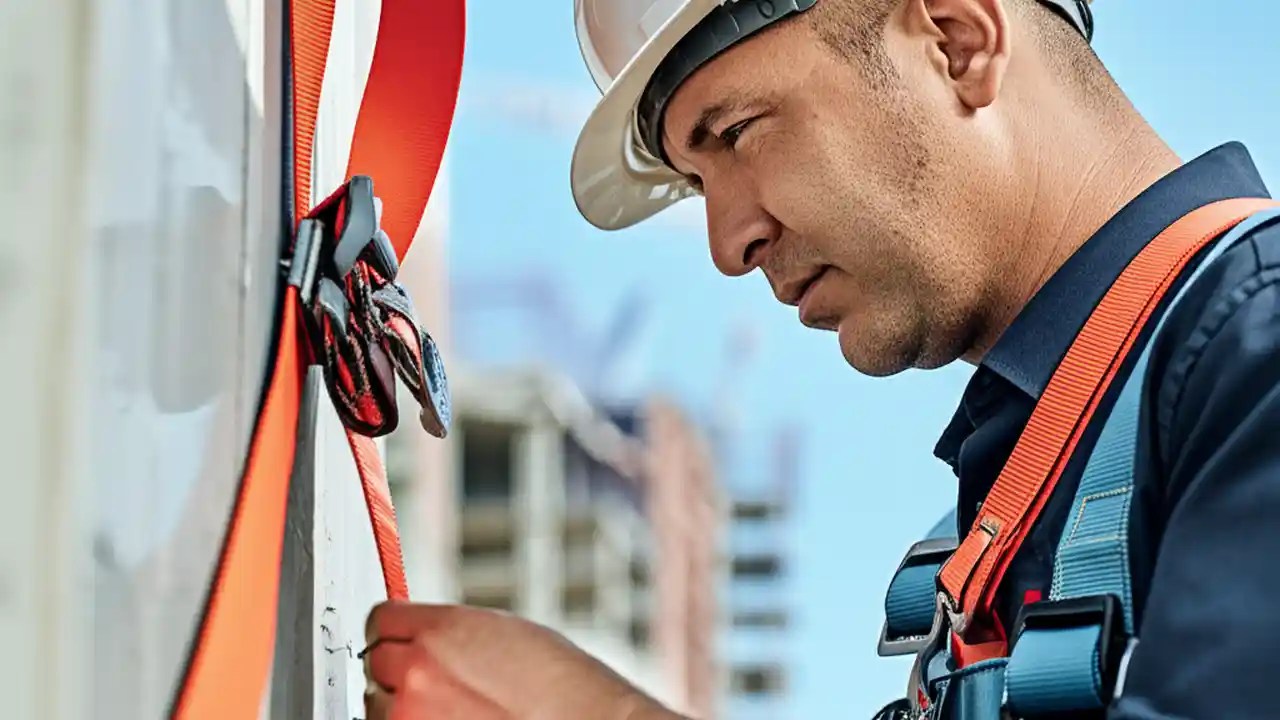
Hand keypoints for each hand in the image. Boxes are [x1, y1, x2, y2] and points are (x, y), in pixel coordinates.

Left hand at [362, 602, 684, 719]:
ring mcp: (412, 715)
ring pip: (378, 705)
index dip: (394, 632)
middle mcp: (419, 669)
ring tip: (450, 710)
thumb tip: (425, 637)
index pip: (381, 619)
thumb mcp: (502, 632)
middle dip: (399, 670)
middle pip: (375, 662)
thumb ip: (451, 632)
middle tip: (433, 682)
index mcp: (441, 629)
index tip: (400, 641)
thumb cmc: (558, 684)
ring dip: (402, 706)